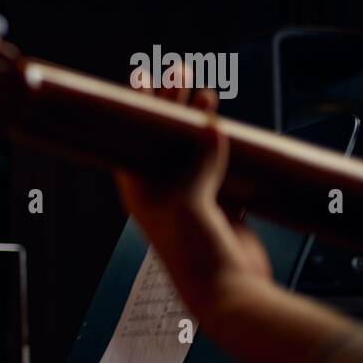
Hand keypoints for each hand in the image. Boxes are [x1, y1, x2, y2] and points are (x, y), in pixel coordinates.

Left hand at [114, 81, 271, 323]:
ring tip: (204, 89)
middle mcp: (161, 193)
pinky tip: (227, 125)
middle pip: (161, 137)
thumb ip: (196, 166)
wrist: (229, 293)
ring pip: (192, 149)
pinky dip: (223, 145)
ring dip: (198, 120)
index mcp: (139, 193)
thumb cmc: (195, 255)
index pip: (133, 139)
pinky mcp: (221, 206)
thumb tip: (210, 126)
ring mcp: (191, 199)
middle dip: (170, 103)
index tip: (143, 78)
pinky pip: (220, 167)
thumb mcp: (188, 205)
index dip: (137, 109)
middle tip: (178, 69)